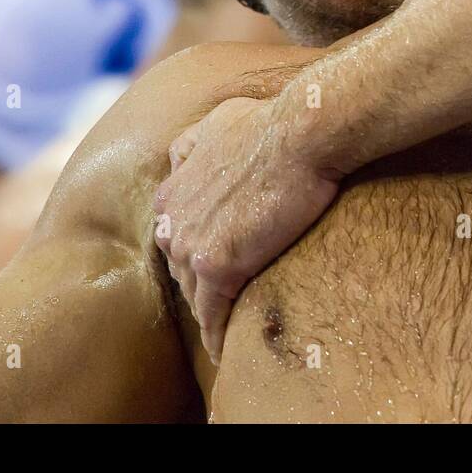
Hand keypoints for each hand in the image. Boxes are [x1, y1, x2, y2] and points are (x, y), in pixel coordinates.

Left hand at [154, 96, 341, 364]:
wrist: (301, 133)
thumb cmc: (272, 121)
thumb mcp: (217, 121)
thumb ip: (193, 144)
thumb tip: (182, 154)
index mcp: (170, 190)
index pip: (177, 237)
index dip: (196, 254)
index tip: (215, 269)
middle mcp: (171, 221)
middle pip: (181, 270)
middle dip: (200, 287)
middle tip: (223, 307)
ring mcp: (190, 245)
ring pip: (194, 296)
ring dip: (209, 315)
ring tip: (224, 334)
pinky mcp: (216, 267)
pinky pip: (212, 314)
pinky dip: (217, 335)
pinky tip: (224, 351)